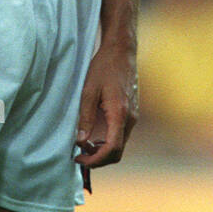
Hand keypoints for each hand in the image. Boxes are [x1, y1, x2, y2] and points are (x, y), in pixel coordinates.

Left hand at [74, 40, 139, 170]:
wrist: (121, 52)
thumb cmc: (104, 67)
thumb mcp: (88, 91)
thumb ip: (85, 118)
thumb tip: (80, 141)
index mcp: (120, 114)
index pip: (112, 148)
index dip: (95, 160)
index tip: (80, 160)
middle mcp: (130, 119)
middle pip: (118, 152)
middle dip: (98, 159)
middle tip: (79, 155)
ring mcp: (133, 116)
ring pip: (120, 145)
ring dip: (102, 151)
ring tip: (83, 145)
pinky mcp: (132, 113)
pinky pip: (121, 135)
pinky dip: (108, 142)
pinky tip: (94, 136)